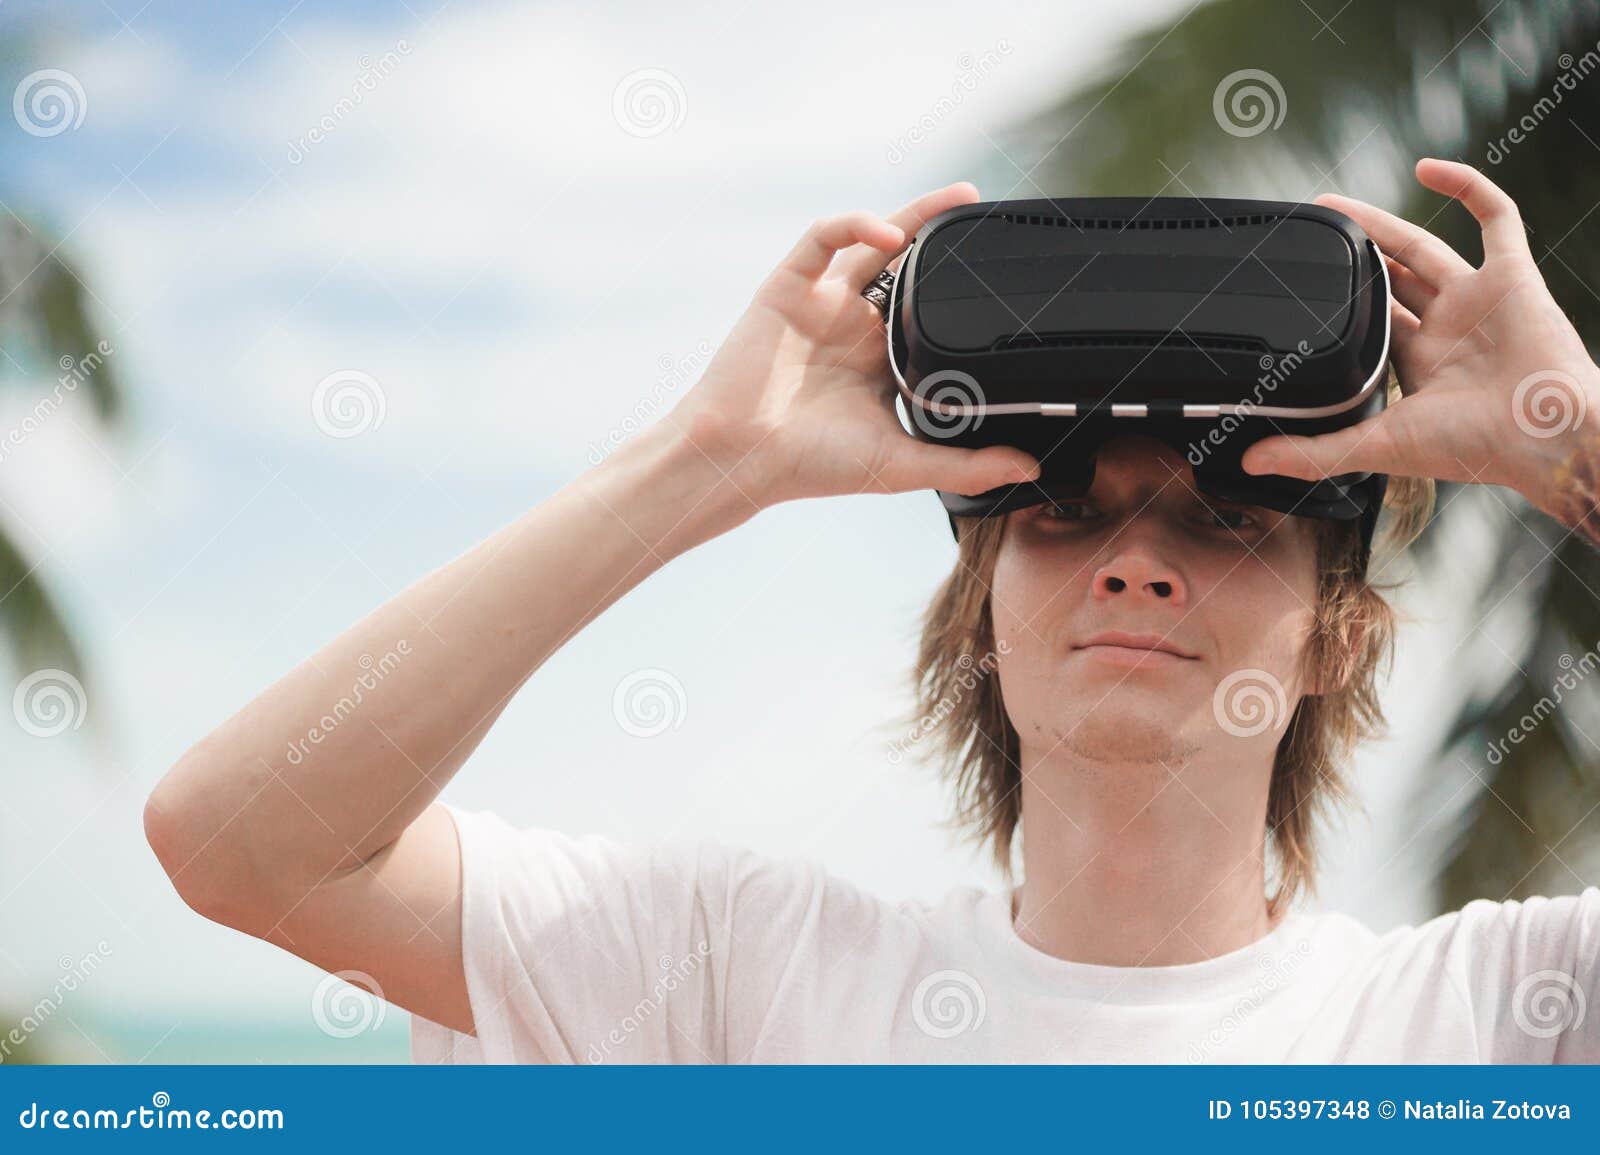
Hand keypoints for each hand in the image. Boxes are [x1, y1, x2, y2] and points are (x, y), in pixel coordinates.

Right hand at [670, 183, 1041, 507]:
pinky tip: (887, 235)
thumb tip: (1029, 467)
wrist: (742, 458)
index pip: (927, 309)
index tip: (1004, 273)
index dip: (959, 286)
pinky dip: (855, 226)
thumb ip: (965, 464)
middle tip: (982, 207)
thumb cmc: (812, 465)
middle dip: (940, 232)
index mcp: (878, 361)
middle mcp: (851, 325)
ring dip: (911, 215)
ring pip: (868, 240)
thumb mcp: (902, 465)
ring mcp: (820, 303)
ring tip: (955, 199)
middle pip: (904, 264)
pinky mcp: (787, 288)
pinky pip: (822, 238)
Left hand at [1240, 159, 1599, 529]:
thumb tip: (1251, 462)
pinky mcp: (1512, 273)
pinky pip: (1496, 217)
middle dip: (1349, 257)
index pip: (1368, 325)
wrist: (1547, 434)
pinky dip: (1466, 187)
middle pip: (1387, 280)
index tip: (1295, 288)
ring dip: (1379, 223)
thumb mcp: (1378, 448)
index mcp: (1418, 366)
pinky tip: (1426, 167)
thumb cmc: (1476, 447)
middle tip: (1306, 234)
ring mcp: (1478, 298)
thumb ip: (1313, 453)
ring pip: (1421, 247)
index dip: (1336, 304)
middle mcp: (1446, 328)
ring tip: (1332, 205)